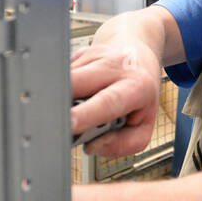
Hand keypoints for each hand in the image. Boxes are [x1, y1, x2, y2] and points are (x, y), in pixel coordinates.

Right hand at [70, 40, 162, 157]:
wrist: (140, 57)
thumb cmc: (141, 95)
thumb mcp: (144, 126)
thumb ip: (124, 144)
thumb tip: (93, 147)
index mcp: (136, 86)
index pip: (108, 101)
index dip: (87, 114)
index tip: (70, 125)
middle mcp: (115, 66)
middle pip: (77, 83)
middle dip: (62, 104)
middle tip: (57, 126)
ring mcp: (96, 56)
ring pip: (65, 79)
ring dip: (62, 99)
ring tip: (74, 111)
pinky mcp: (80, 53)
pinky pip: (62, 76)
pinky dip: (63, 91)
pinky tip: (76, 96)